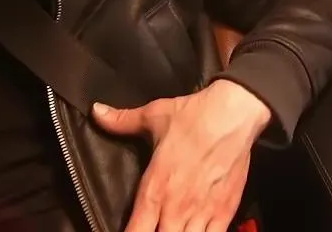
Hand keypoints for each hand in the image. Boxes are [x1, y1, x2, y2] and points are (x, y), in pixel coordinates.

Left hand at [93, 79, 271, 231]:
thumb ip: (122, 121)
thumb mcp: (154, 116)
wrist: (235, 113)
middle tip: (153, 227)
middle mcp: (176, 208)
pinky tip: (197, 231)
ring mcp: (202, 212)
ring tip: (174, 229)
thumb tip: (96, 112)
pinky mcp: (225, 211)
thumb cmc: (194, 116)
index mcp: (154, 190)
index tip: (130, 230)